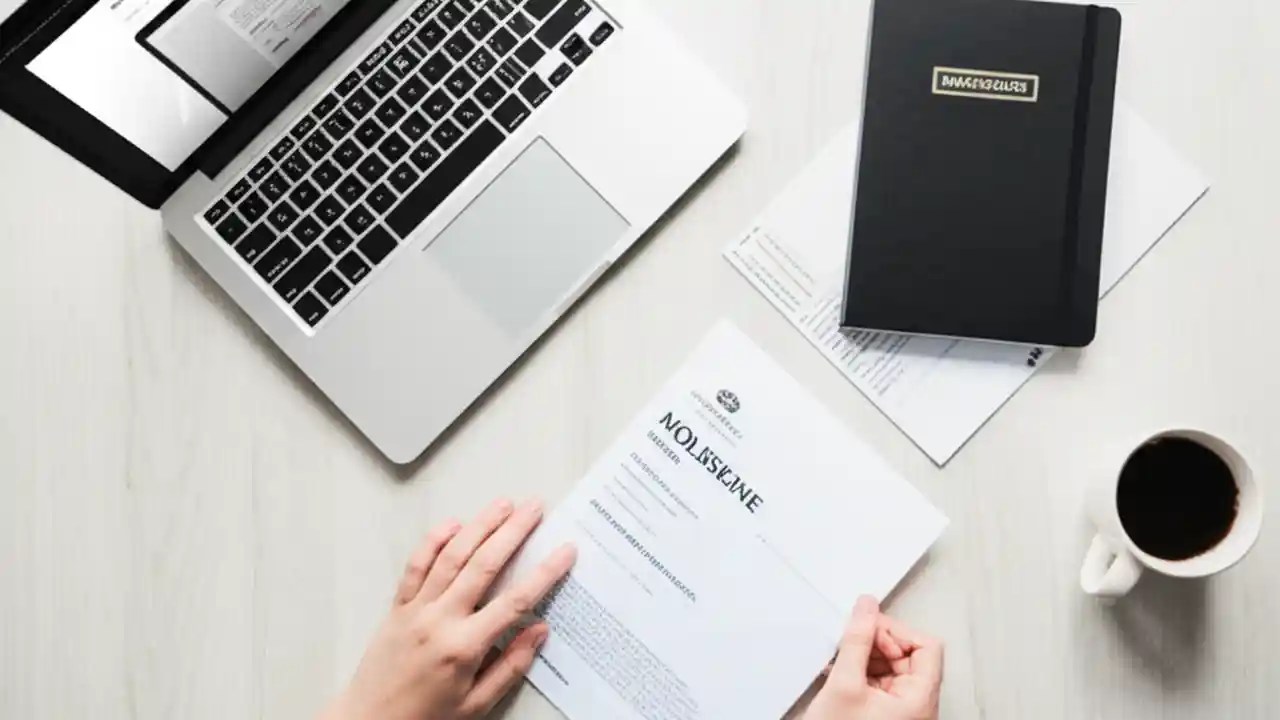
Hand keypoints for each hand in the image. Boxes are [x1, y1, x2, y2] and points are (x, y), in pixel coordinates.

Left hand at [320, 499, 575, 719]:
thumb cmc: (423, 718)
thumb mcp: (476, 704)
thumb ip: (510, 666)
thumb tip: (538, 631)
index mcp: (463, 647)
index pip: (514, 601)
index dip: (544, 573)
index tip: (563, 552)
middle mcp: (439, 621)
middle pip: (483, 565)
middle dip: (513, 532)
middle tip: (534, 509)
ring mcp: (416, 609)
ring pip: (451, 556)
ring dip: (479, 526)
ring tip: (502, 505)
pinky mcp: (397, 606)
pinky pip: (416, 566)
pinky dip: (434, 541)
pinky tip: (452, 524)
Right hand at [805, 596, 942, 719]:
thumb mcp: (844, 683)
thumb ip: (856, 640)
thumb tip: (866, 609)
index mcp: (920, 699)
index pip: (926, 646)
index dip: (897, 631)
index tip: (869, 627)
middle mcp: (917, 706)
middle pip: (909, 655)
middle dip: (878, 643)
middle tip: (853, 641)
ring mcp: (902, 712)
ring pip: (892, 667)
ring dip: (867, 656)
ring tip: (844, 661)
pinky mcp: (885, 715)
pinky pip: (880, 682)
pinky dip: (861, 672)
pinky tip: (842, 675)